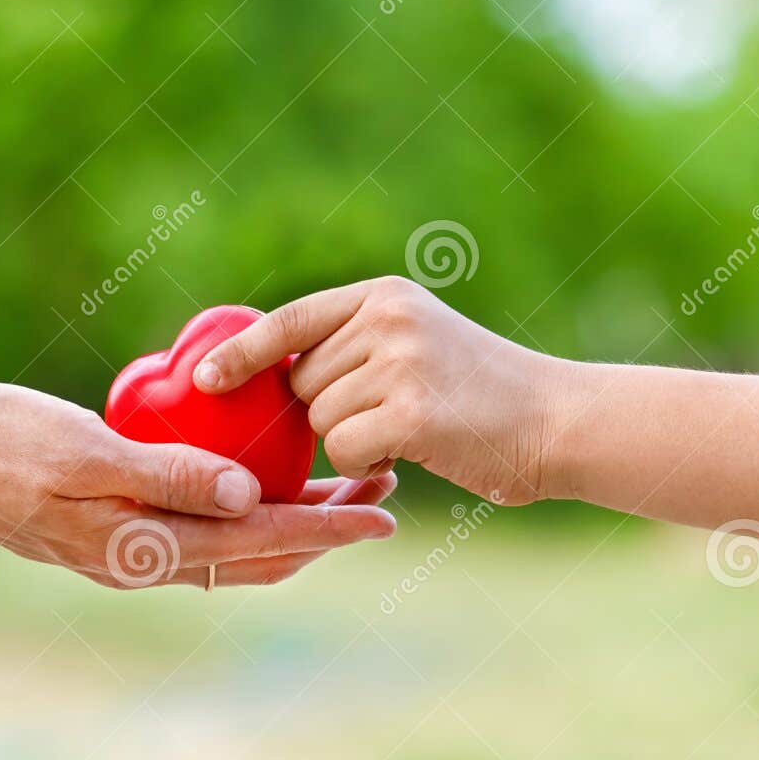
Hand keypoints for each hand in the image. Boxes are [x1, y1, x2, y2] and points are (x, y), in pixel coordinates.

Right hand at [0, 375, 396, 588]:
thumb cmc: (0, 443)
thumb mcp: (82, 452)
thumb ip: (165, 474)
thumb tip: (247, 495)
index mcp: (143, 547)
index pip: (258, 541)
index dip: (327, 530)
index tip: (384, 518)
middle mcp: (145, 560)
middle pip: (261, 555)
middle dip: (326, 530)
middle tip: (382, 492)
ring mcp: (131, 548)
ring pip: (236, 547)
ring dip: (293, 522)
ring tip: (343, 486)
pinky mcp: (119, 527)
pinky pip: (203, 530)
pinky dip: (247, 511)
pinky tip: (262, 475)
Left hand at [192, 276, 563, 503]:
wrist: (558, 420)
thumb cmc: (483, 395)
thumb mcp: (418, 341)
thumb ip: (356, 343)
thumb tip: (273, 372)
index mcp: (385, 295)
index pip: (291, 320)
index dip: (241, 353)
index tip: (201, 379)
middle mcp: (388, 319)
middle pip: (301, 383)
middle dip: (328, 411)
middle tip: (390, 414)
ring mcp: (400, 363)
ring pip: (321, 421)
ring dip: (353, 441)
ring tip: (413, 429)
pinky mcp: (411, 412)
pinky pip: (345, 451)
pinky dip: (370, 464)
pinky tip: (413, 453)